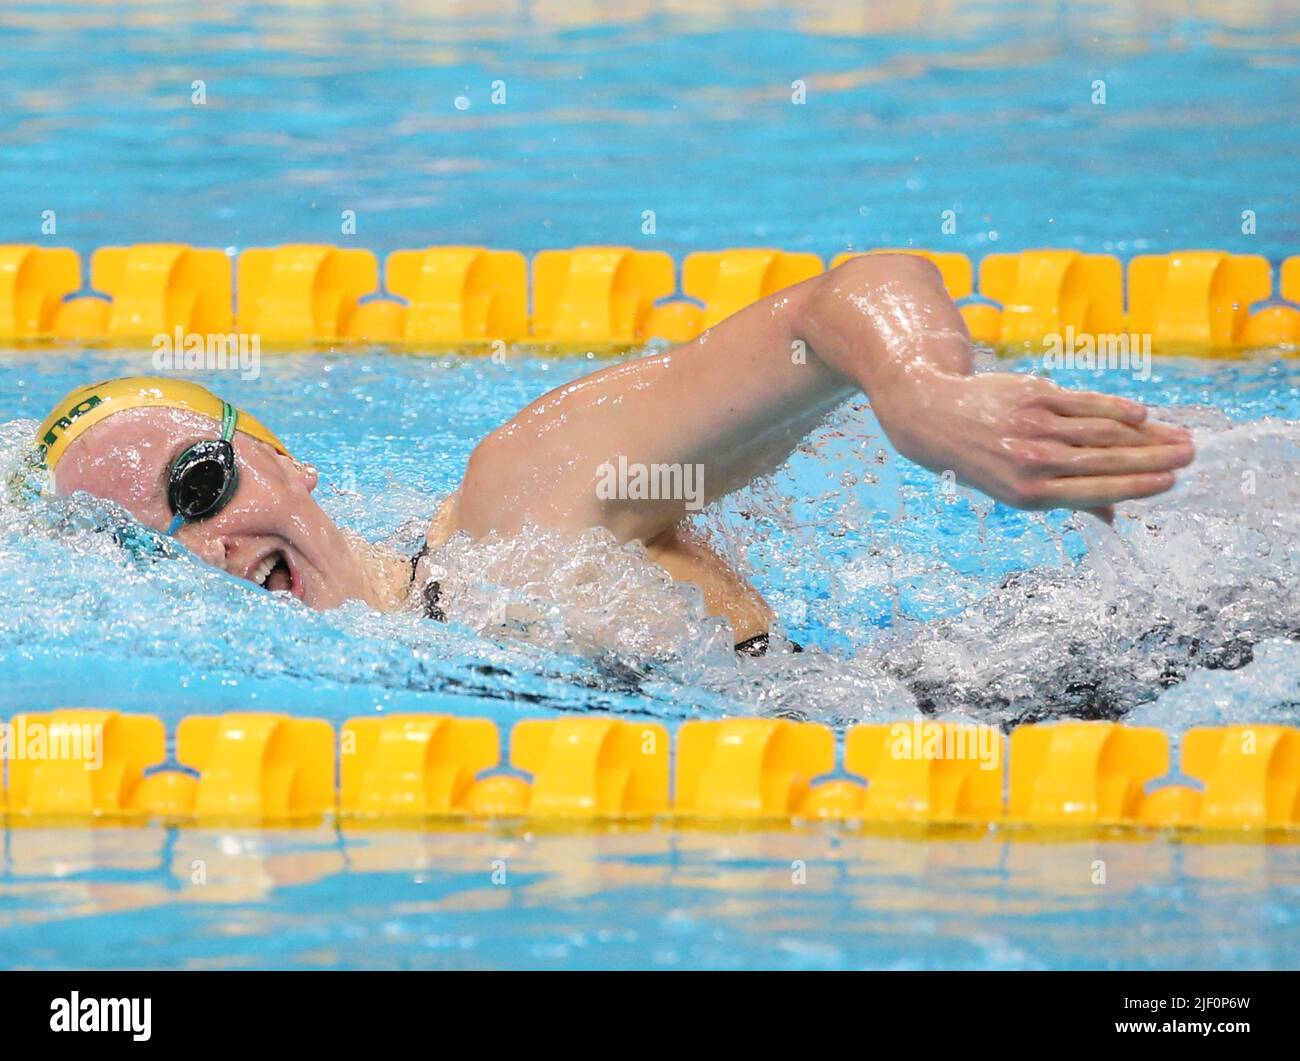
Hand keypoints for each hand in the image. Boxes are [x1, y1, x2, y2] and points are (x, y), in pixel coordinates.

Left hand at [876, 371, 1194, 520]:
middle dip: (1152, 459)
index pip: (1094, 491)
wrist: (933, 417)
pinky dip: (1114, 408)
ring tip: (1177, 436)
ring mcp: (1032, 427)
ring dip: (1144, 434)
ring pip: (1100, 432)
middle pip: (1104, 461)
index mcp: (1029, 495)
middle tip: (1190, 455)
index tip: (1171, 482)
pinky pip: (1082, 404)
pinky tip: (1141, 414)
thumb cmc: (982, 460)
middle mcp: (1032, 462)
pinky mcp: (1032, 395)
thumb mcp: (1014, 490)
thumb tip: (1115, 517)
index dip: (1136, 486)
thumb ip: (1065, 499)